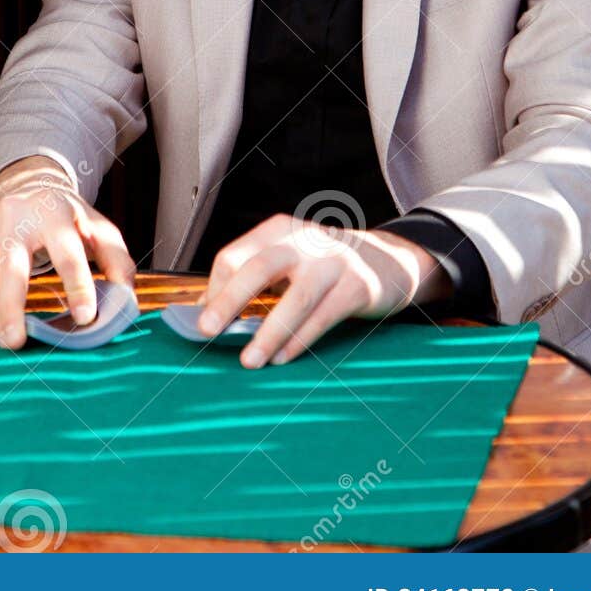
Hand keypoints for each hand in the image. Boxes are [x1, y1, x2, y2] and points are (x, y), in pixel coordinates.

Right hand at [0, 156, 135, 348]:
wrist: (30, 188)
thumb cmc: (69, 220)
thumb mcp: (99, 231)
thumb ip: (117, 263)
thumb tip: (126, 301)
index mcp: (56, 212)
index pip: (68, 252)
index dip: (78, 286)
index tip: (85, 319)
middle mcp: (17, 215)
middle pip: (11, 266)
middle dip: (13, 307)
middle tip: (19, 342)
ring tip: (7, 342)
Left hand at [196, 213, 451, 367]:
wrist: (388, 259)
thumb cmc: (323, 265)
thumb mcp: (289, 259)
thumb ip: (253, 280)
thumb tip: (207, 312)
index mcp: (278, 230)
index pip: (235, 256)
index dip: (215, 289)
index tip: (202, 321)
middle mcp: (304, 241)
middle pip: (260, 268)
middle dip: (230, 300)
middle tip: (208, 330)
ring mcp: (334, 262)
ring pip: (295, 298)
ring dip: (268, 332)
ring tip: (249, 360)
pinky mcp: (357, 287)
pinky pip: (323, 317)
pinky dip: (300, 340)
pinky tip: (282, 358)